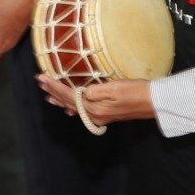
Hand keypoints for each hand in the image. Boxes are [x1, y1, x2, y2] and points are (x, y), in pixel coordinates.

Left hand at [37, 75, 155, 124]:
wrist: (154, 102)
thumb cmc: (136, 91)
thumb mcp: (114, 88)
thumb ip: (94, 92)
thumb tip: (81, 93)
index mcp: (94, 107)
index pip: (68, 95)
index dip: (53, 86)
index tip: (40, 77)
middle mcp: (95, 114)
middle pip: (68, 102)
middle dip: (53, 92)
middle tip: (39, 82)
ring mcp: (100, 116)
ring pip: (74, 107)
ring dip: (60, 100)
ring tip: (48, 96)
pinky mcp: (106, 115)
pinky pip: (83, 111)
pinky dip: (73, 107)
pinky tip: (70, 109)